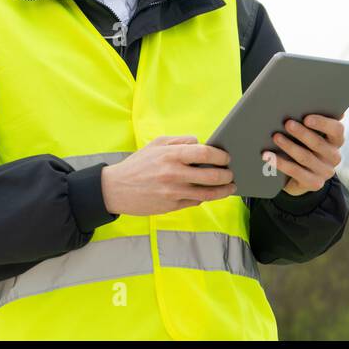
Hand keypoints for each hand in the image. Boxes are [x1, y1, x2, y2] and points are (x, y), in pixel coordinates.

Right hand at [102, 135, 236, 215]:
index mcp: (171, 155)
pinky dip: (205, 197)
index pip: (204, 154)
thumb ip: (180, 141)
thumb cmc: (138, 164)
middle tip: (231, 174)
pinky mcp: (171, 207)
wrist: (116, 189)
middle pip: (211, 176)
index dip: (220, 156)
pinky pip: (195, 202)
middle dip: (226, 175)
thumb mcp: (157, 144)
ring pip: (207, 193)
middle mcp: (174, 174)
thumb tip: (200, 143)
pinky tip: (209, 193)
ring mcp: (173, 192)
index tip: (226, 158)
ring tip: (229, 187)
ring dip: (223, 191)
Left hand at [263, 113, 343, 195]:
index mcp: (336, 140)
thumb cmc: (304, 146)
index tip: (306, 118)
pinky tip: (268, 156)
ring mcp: (325, 171)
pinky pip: (296, 172)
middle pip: (318, 144)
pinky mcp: (314, 183)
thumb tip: (310, 99)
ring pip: (305, 157)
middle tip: (287, 123)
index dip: (322, 123)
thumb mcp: (310, 133)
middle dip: (301, 133)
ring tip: (275, 137)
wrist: (300, 177)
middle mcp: (334, 156)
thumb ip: (311, 120)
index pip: (337, 129)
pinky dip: (280, 163)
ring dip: (289, 146)